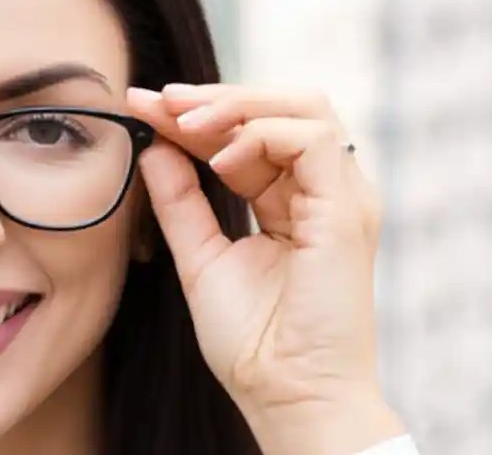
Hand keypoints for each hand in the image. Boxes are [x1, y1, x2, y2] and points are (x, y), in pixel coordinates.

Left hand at [127, 84, 404, 454]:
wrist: (287, 395)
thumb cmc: (254, 343)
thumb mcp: (201, 256)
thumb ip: (180, 200)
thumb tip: (153, 146)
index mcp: (297, 200)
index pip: (249, 134)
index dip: (196, 115)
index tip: (142, 104)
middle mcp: (325, 191)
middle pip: (282, 106)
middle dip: (217, 96)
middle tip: (161, 100)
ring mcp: (342, 197)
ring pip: (304, 108)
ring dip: (238, 104)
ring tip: (185, 121)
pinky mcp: (348, 210)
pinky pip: (313, 139)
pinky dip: (262, 133)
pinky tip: (220, 155)